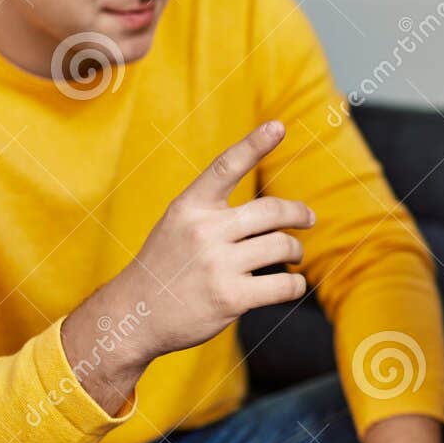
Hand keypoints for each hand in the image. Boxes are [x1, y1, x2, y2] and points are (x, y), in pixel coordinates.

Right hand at [114, 120, 315, 360]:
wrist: (136, 315)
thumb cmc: (165, 267)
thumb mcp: (177, 225)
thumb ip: (213, 211)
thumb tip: (269, 211)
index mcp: (189, 207)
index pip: (225, 167)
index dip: (254, 144)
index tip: (278, 127)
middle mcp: (203, 231)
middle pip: (271, 211)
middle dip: (298, 213)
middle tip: (308, 218)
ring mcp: (217, 265)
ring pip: (281, 246)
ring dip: (296, 250)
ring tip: (294, 255)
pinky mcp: (231, 298)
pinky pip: (283, 284)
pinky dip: (295, 285)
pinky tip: (293, 284)